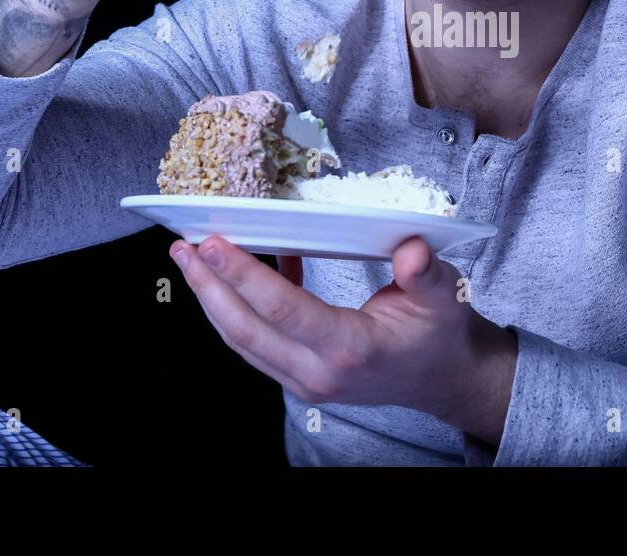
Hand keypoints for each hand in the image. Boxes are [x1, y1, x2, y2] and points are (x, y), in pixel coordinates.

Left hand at [170, 234, 517, 445]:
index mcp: (351, 348)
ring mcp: (305, 381)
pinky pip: (256, 343)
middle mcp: (319, 372)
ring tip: (191, 260)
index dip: (243, 276)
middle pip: (246, 330)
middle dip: (207, 287)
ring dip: (212, 300)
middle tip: (182, 247)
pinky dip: (239, 309)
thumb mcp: (444, 297)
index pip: (284, 310)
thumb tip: (411, 249)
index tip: (212, 244)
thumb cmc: (440, 335)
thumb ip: (425, 273)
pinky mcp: (300, 377)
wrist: (443, 379)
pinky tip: (242, 270)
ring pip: (243, 341)